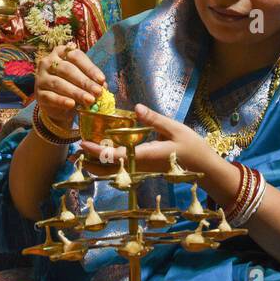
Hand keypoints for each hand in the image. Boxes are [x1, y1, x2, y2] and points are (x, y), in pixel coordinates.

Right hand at [33, 43, 104, 130]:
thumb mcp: (82, 80)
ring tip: (90, 100)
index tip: (102, 79)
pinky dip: (62, 100)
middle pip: (67, 69)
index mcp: (60, 52)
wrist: (58, 105)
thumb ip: (91, 80)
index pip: (76, 56)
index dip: (89, 68)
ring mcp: (41, 77)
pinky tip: (72, 104)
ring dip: (76, 92)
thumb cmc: (72, 85)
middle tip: (98, 92)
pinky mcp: (39, 93)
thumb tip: (102, 85)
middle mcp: (48, 62)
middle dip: (85, 81)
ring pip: (59, 83)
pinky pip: (50, 96)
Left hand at [80, 104, 219, 176]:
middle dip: (90, 161)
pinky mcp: (143, 170)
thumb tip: (136, 108)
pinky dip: (108, 164)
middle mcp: (139, 166)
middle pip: (108, 170)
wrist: (204, 168)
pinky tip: (102, 153)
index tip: (83, 142)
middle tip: (76, 149)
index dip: (97, 151)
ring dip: (97, 164)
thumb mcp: (175, 128)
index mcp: (146, 156)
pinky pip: (120, 170)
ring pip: (113, 173)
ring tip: (83, 152)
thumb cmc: (191, 147)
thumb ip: (154, 119)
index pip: (115, 156)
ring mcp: (140, 171)